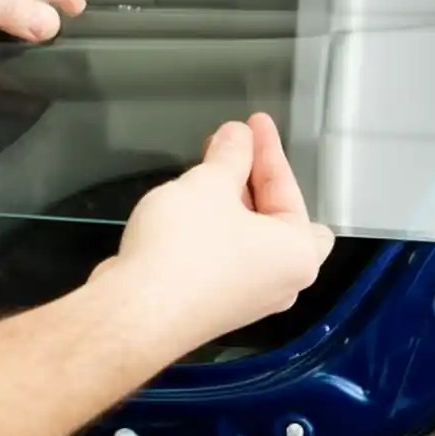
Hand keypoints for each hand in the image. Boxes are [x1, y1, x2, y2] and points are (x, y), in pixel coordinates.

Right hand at [95, 113, 334, 346]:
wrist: (137, 311)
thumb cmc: (185, 248)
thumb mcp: (209, 184)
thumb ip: (229, 156)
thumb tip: (238, 137)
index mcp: (297, 253)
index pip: (288, 188)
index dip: (267, 150)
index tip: (253, 123)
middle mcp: (281, 282)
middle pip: (279, 218)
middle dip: (256, 182)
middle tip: (232, 150)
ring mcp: (246, 300)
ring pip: (250, 241)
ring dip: (233, 205)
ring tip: (207, 173)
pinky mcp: (213, 307)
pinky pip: (225, 260)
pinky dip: (216, 232)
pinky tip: (190, 210)